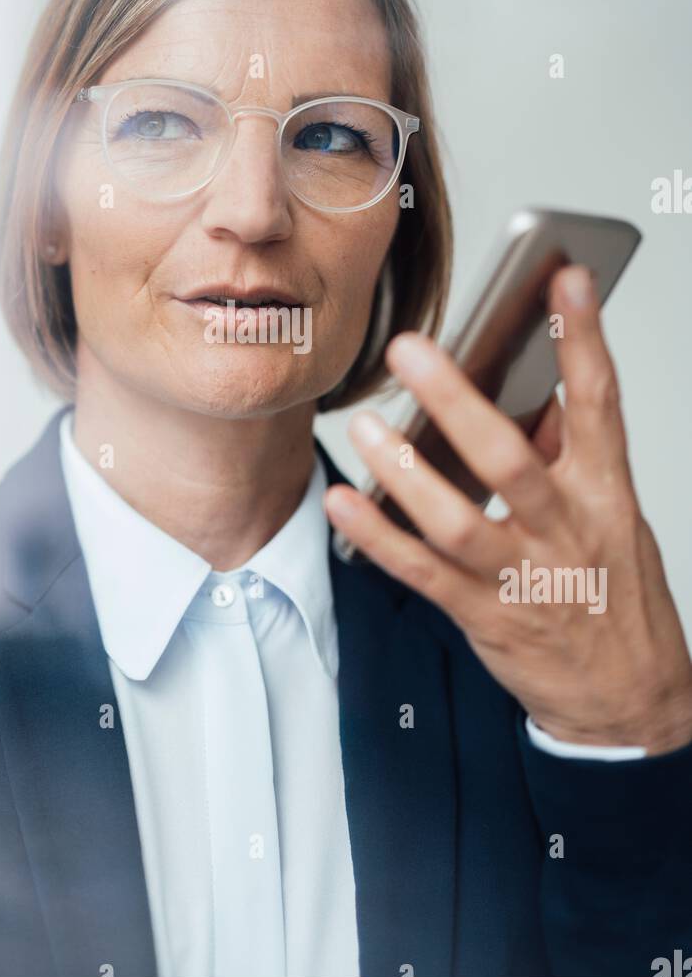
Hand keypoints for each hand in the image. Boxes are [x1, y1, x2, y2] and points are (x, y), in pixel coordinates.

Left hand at [324, 265, 691, 755]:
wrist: (631, 698)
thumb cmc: (617, 595)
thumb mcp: (614, 517)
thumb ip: (572, 457)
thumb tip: (535, 391)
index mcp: (605, 493)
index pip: (600, 402)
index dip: (583, 338)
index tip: (565, 278)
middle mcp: (566, 530)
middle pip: (509, 459)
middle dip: (458, 401)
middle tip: (411, 349)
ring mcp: (523, 576)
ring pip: (458, 521)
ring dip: (405, 472)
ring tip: (364, 427)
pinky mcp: (485, 615)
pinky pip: (422, 573)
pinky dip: (379, 539)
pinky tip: (345, 504)